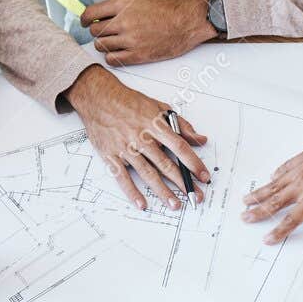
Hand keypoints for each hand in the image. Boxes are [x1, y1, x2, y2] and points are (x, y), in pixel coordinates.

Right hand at [66, 66, 209, 209]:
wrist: (99, 97)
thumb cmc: (129, 102)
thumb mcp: (159, 107)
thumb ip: (182, 125)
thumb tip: (200, 140)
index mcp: (155, 125)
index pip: (180, 147)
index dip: (193, 163)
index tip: (204, 176)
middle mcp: (141, 138)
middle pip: (166, 164)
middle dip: (182, 182)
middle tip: (195, 196)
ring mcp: (125, 148)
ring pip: (147, 174)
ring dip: (162, 191)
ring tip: (175, 204)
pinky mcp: (111, 155)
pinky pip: (122, 177)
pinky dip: (132, 192)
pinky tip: (142, 203)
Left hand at [80, 0, 213, 65]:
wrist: (188, 21)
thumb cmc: (170, 8)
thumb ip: (122, 5)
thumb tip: (107, 12)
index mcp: (123, 5)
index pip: (91, 13)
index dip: (84, 19)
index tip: (85, 22)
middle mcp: (123, 22)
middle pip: (95, 31)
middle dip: (96, 32)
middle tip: (103, 33)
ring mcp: (129, 40)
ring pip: (101, 46)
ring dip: (104, 44)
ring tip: (112, 42)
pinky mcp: (137, 55)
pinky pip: (112, 59)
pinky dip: (111, 57)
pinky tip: (118, 52)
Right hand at [240, 69, 302, 244]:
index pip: (292, 219)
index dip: (278, 231)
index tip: (268, 238)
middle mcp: (302, 185)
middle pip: (274, 202)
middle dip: (258, 212)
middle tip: (245, 218)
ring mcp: (298, 171)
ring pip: (273, 186)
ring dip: (258, 194)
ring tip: (245, 200)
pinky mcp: (300, 160)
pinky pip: (283, 170)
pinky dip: (274, 176)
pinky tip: (270, 178)